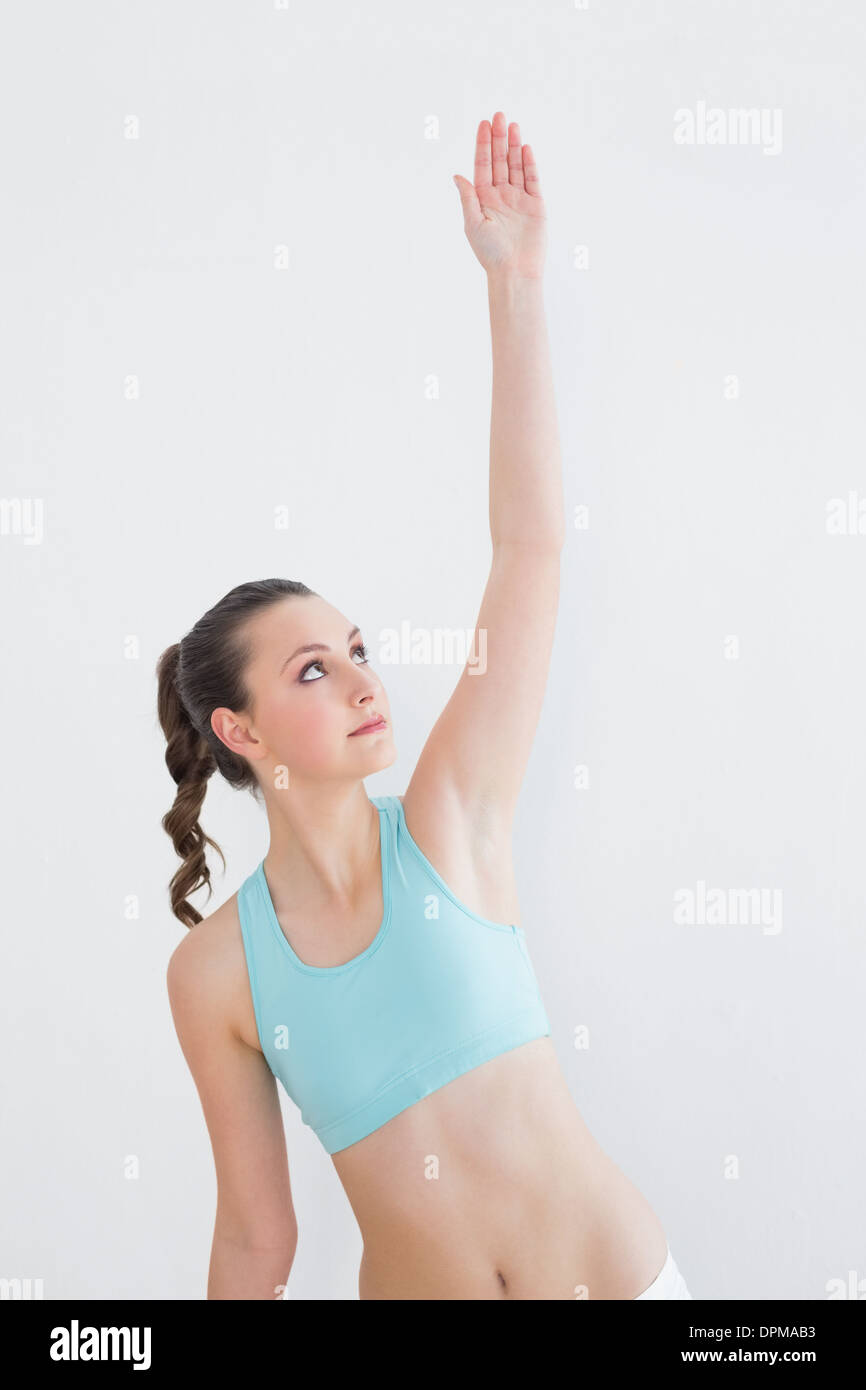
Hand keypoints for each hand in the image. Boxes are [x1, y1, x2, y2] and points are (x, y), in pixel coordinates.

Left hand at [452, 111, 545, 279]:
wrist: (515, 272)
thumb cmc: (490, 253)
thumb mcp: (473, 224)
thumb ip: (467, 198)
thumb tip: (457, 175)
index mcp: (483, 199)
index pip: (482, 165)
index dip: (483, 144)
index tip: (483, 124)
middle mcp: (500, 196)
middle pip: (500, 160)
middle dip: (498, 138)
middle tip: (498, 115)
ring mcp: (519, 199)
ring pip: (516, 166)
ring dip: (514, 145)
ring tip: (512, 125)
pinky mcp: (536, 205)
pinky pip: (532, 180)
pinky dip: (529, 164)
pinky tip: (525, 148)